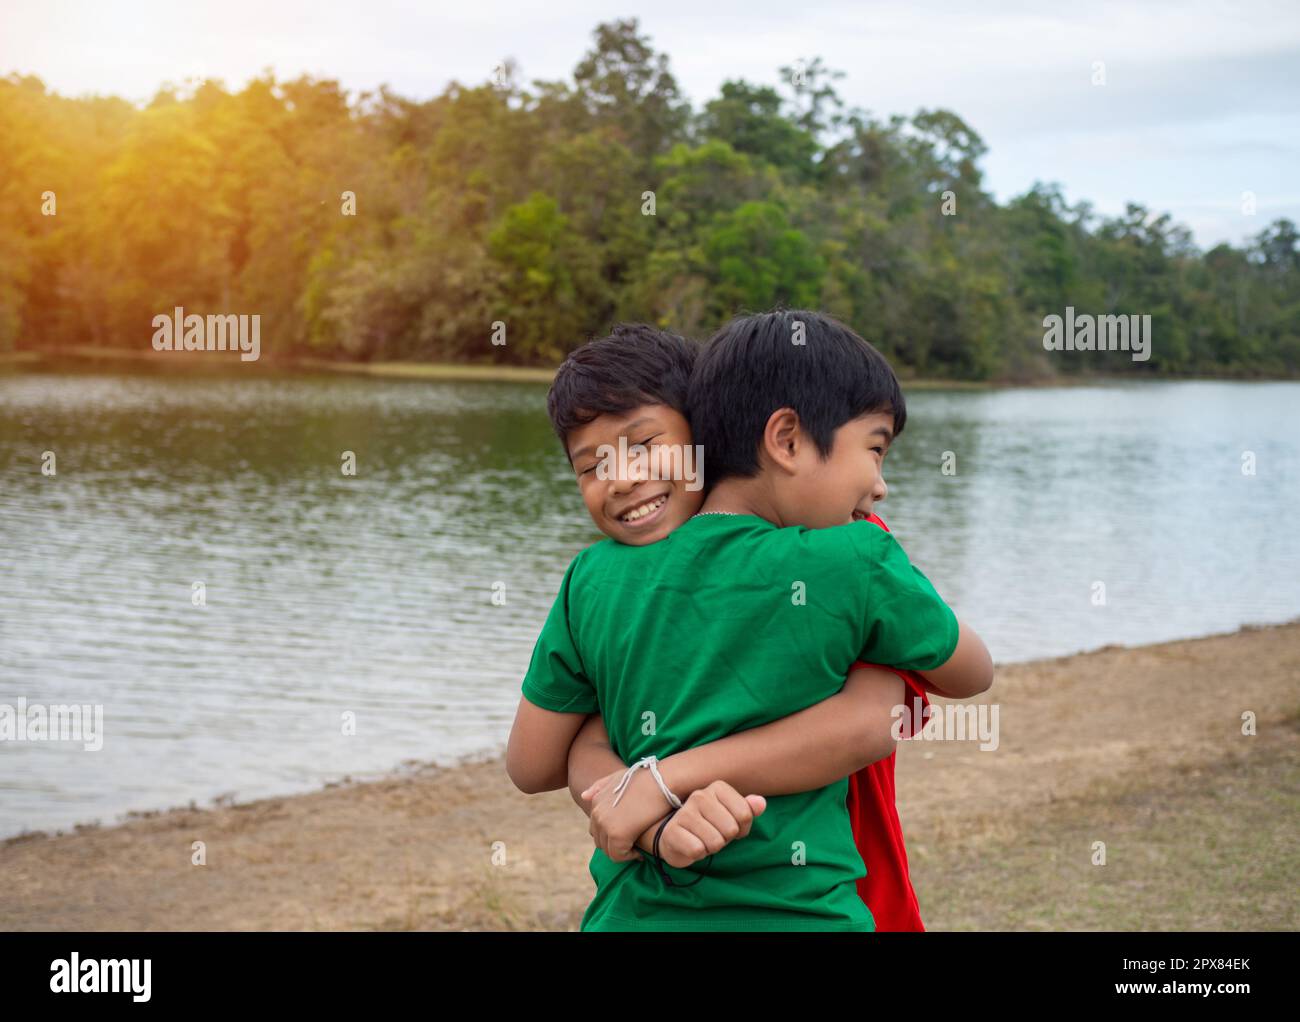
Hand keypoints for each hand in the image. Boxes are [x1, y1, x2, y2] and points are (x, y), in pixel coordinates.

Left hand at [582, 766, 676, 861]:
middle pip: (600, 841)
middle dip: (615, 844)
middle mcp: (597, 813)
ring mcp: (605, 824)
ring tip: (638, 848)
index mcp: (596, 801)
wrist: (663, 780)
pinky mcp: (617, 834)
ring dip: (622, 852)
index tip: (629, 835)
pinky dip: (629, 856)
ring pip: (608, 850)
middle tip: (633, 844)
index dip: (612, 834)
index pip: (596, 828)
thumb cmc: (647, 778)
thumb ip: (601, 786)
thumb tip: (584, 796)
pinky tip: (641, 852)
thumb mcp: (620, 777)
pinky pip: (618, 856)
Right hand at [652, 781, 766, 868]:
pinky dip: (697, 854)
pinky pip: (697, 850)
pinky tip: (691, 845)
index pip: (745, 814)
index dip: (741, 828)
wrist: (677, 838)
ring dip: (711, 847)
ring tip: (702, 840)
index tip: (729, 826)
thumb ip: (748, 809)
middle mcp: (700, 795)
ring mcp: (684, 812)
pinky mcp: (671, 831)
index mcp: (717, 788)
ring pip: (715, 842)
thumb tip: (761, 803)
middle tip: (713, 834)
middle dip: (725, 839)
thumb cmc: (710, 826)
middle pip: (731, 829)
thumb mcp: (733, 817)